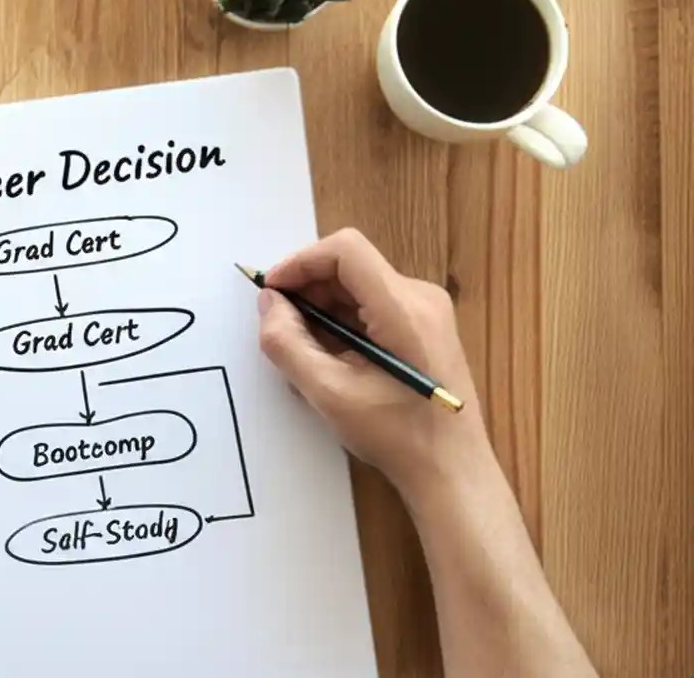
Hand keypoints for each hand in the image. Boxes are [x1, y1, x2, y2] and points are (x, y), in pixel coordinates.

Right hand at [256, 228, 488, 497]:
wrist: (452, 470)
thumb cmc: (396, 436)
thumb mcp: (329, 393)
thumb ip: (288, 343)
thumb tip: (268, 303)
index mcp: (403, 308)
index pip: (345, 250)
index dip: (300, 262)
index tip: (272, 291)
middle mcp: (420, 297)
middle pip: (350, 267)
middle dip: (307, 289)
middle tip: (278, 326)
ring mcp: (427, 311)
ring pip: (358, 287)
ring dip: (322, 309)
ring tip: (302, 352)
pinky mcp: (425, 327)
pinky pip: (372, 306)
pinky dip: (342, 322)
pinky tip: (329, 359)